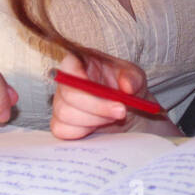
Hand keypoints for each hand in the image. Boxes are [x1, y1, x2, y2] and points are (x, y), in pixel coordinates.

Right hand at [50, 52, 181, 139]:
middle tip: (121, 111)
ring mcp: (60, 103)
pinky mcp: (60, 123)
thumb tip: (127, 86)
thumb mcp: (135, 78)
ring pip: (66, 114)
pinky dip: (84, 132)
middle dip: (97, 106)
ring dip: (95, 119)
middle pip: (69, 94)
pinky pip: (64, 131)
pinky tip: (99, 126)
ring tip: (113, 116)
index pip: (69, 65)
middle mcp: (66, 81)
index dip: (76, 76)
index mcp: (80, 62)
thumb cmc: (126, 88)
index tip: (94, 86)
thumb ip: (132, 79)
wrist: (125, 110)